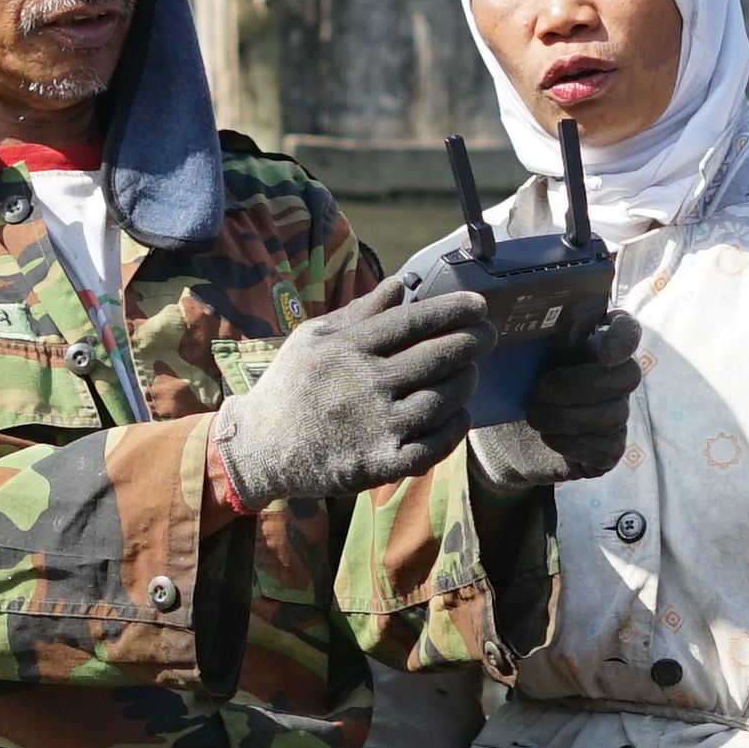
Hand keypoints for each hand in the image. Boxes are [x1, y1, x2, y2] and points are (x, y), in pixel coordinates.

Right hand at [213, 268, 492, 503]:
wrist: (260, 447)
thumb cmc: (291, 385)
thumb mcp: (313, 337)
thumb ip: (360, 312)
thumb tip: (402, 284)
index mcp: (348, 348)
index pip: (412, 322)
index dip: (452, 311)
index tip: (479, 305)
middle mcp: (365, 384)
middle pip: (435, 358)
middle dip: (472, 343)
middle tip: (488, 335)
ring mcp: (375, 426)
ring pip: (441, 401)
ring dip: (465, 383)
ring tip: (470, 373)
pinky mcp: (379, 463)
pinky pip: (432, 446)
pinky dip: (453, 429)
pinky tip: (458, 415)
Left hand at [471, 309, 641, 489]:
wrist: (506, 434)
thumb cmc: (514, 382)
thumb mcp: (516, 352)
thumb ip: (525, 330)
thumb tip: (505, 311)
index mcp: (594, 341)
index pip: (627, 329)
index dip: (622, 339)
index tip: (603, 353)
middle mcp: (613, 375)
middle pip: (628, 375)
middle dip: (584, 385)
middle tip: (542, 388)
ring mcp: (616, 412)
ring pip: (616, 414)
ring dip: (569, 416)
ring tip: (534, 416)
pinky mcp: (609, 447)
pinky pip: (608, 447)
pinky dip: (575, 443)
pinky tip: (549, 437)